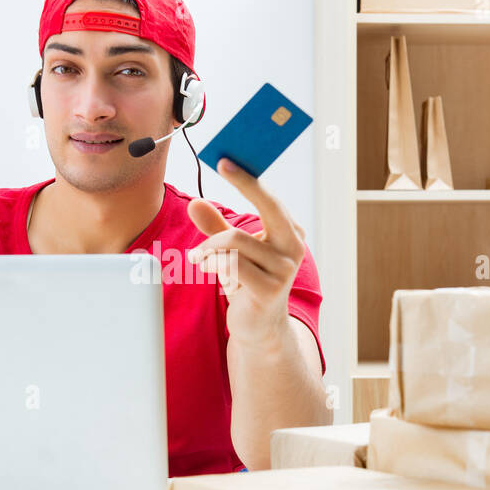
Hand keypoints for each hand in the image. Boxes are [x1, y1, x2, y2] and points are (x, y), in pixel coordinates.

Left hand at [186, 158, 307, 347]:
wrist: (260, 328)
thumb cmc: (248, 283)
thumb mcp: (231, 251)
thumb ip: (216, 227)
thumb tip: (196, 202)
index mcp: (289, 233)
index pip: (270, 199)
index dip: (248, 179)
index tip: (225, 161)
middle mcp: (293, 247)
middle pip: (267, 206)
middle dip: (243, 186)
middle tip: (220, 170)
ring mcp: (284, 269)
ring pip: (235, 241)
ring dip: (209, 247)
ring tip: (199, 258)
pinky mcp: (269, 289)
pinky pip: (232, 264)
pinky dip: (212, 263)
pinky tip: (207, 269)